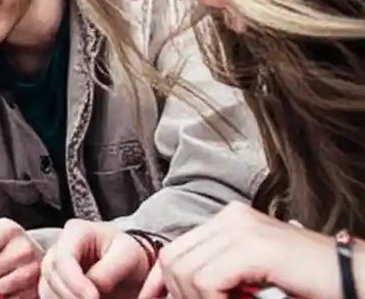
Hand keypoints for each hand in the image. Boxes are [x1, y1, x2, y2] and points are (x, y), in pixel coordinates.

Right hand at [40, 220, 149, 298]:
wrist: (129, 261)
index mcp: (77, 231)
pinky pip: (49, 293)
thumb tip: (93, 288)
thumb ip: (108, 271)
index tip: (93, 298)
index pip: (64, 258)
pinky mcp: (55, 278)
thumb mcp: (127, 256)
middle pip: (52, 273)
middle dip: (69, 294)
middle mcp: (60, 245)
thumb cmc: (128, 253)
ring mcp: (54, 261)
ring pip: (47, 285)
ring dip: (64, 298)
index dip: (74, 281)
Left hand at [140, 202, 336, 298]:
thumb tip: (177, 293)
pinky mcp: (253, 246)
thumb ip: (221, 277)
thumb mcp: (252, 280)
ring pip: (185, 270)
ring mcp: (242, 228)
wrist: (355, 279)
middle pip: (174, 258)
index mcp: (229, 221)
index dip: (162, 282)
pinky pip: (207, 279)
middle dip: (182, 293)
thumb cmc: (309, 283)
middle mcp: (231, 218)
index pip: (176, 249)